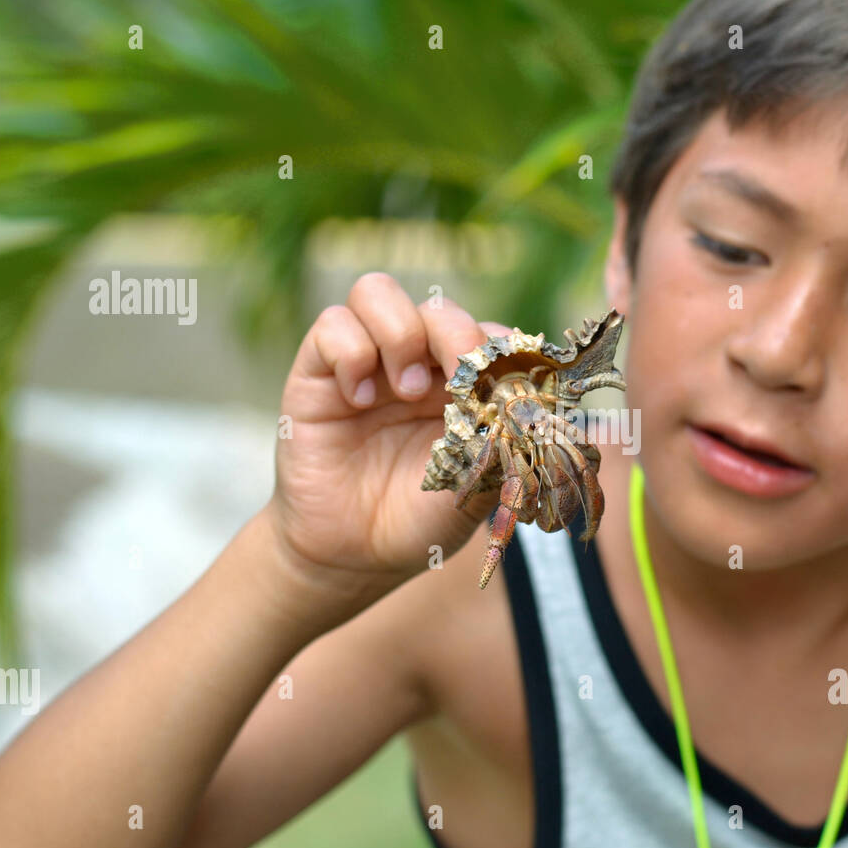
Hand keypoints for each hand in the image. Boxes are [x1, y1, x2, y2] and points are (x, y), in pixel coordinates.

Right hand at [267, 272, 510, 586]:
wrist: (355, 556)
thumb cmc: (420, 518)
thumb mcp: (475, 487)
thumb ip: (503, 443)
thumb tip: (528, 407)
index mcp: (464, 384)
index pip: (487, 334)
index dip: (499, 351)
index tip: (505, 391)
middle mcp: (417, 364)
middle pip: (438, 307)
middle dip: (455, 335)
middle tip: (457, 382)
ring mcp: (367, 363)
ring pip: (376, 292)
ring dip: (400, 333)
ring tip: (405, 391)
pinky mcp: (319, 373)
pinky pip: (332, 324)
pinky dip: (351, 352)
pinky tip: (360, 399)